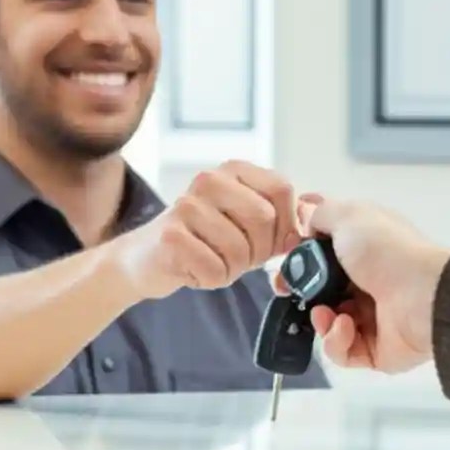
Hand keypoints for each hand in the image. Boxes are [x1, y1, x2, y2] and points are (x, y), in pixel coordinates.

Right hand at [110, 161, 300, 300]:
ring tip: (214, 261)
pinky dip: (213, 279)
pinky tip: (196, 269)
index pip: (281, 190)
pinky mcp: (171, 236)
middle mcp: (209, 180)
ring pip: (241, 250)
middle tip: (240, 258)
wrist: (145, 258)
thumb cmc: (203, 241)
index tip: (273, 242)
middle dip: (259, 251)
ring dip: (234, 269)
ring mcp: (186, 206)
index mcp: (232, 170)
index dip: (285, 225)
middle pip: (264, 219)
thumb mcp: (243, 222)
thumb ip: (276, 220)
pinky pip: (216, 270)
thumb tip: (304, 230)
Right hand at [275, 196, 449, 373]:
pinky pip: (342, 351)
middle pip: (319, 290)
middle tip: (286, 290)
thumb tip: (307, 217)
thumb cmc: (389, 252)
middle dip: (298, 291)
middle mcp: (366, 282)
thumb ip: (321, 214)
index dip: (300, 255)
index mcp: (363, 249)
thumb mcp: (349, 216)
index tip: (285, 256)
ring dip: (318, 318)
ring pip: (326, 322)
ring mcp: (371, 317)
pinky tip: (345, 325)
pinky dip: (336, 340)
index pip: (323, 253)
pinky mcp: (374, 350)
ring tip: (325, 313)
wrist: (424, 296)